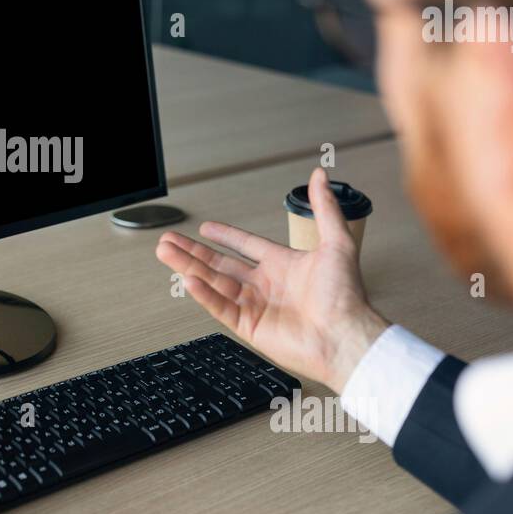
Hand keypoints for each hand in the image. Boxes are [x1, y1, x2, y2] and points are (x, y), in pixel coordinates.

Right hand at [155, 167, 387, 393]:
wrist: (345, 337)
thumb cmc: (346, 296)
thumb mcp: (337, 242)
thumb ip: (325, 207)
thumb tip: (320, 176)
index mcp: (284, 265)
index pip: (246, 245)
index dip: (226, 235)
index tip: (206, 228)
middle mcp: (267, 285)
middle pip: (220, 264)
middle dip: (193, 251)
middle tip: (170, 241)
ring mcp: (256, 306)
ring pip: (213, 282)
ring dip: (189, 266)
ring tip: (166, 253)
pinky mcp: (250, 326)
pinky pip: (220, 307)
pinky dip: (203, 293)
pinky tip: (188, 279)